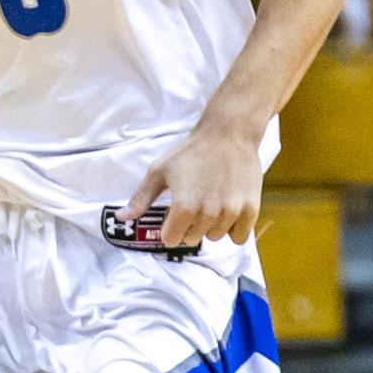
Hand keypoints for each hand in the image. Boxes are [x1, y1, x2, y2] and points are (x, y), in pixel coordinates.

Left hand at [119, 122, 264, 248]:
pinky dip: (233, 228)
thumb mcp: (159, 171)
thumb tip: (121, 218)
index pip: (171, 240)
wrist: (229, 132)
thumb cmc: (190, 151)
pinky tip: (228, 209)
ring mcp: (231, 212)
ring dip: (211, 225)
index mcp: (183, 206)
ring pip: (215, 238)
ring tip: (212, 200)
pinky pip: (239, 237)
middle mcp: (208, 213)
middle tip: (194, 200)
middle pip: (193, 239)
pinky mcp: (251, 209)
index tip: (175, 211)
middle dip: (189, 225)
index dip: (170, 226)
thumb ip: (141, 198)